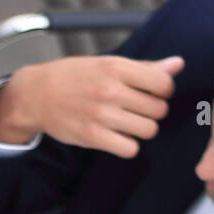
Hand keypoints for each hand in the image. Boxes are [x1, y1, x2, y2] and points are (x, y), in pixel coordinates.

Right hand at [0, 54, 183, 157]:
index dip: (163, 91)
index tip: (151, 93)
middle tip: (136, 109)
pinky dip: (128, 146)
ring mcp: (101, 115)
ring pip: (148, 131)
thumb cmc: (73, 77)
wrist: (35, 95)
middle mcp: (110, 90)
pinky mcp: (93, 137)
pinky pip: (130, 149)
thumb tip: (178, 65)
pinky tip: (118, 137)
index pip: (163, 84)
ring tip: (127, 123)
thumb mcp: (107, 64)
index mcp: (116, 67)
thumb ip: (144, 67)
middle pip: (158, 110)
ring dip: (142, 130)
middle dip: (152, 111)